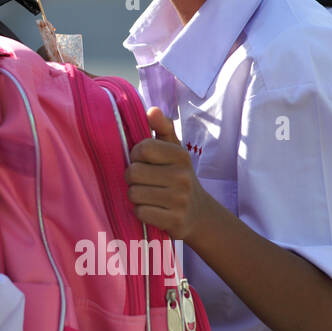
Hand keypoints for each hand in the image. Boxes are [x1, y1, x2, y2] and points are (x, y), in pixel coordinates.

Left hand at [125, 108, 218, 241]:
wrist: (199, 213)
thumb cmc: (178, 176)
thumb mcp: (174, 150)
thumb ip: (162, 128)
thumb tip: (151, 109)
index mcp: (180, 155)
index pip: (141, 148)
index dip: (135, 155)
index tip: (143, 161)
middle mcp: (183, 176)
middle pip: (133, 173)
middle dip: (132, 178)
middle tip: (144, 181)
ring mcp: (180, 200)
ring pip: (134, 194)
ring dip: (135, 196)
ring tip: (148, 195)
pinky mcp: (174, 221)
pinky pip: (140, 213)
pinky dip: (141, 212)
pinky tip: (153, 209)